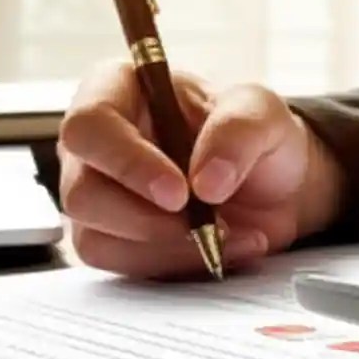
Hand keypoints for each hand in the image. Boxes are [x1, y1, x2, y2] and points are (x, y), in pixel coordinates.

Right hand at [57, 60, 345, 277]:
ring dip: (170, 247)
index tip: (178, 193)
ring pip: (98, 239)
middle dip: (148, 219)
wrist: (276, 187)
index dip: (127, 163)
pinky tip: (222, 250)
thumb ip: (238, 132)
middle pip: (82, 193)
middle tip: (210, 225)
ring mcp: (97, 196)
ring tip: (231, 234)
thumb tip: (205, 183)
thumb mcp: (263, 113)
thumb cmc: (257, 135)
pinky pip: (124, 267)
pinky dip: (177, 264)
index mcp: (117, 90)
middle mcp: (95, 145)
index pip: (90, 125)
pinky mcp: (113, 241)